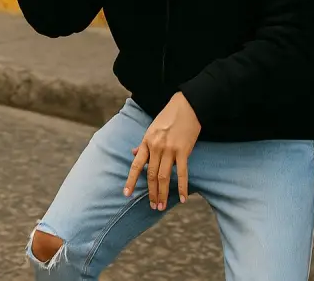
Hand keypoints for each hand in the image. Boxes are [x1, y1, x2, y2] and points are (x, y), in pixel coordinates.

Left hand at [124, 92, 200, 210]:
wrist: (187, 106)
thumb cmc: (169, 117)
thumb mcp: (151, 128)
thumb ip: (144, 143)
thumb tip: (134, 153)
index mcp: (146, 142)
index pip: (136, 165)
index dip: (131, 180)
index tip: (126, 193)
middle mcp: (156, 147)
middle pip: (151, 175)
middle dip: (151, 193)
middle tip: (152, 206)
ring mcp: (170, 150)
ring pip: (164, 177)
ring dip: (163, 194)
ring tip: (162, 206)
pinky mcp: (184, 151)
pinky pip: (182, 173)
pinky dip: (182, 187)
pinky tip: (182, 198)